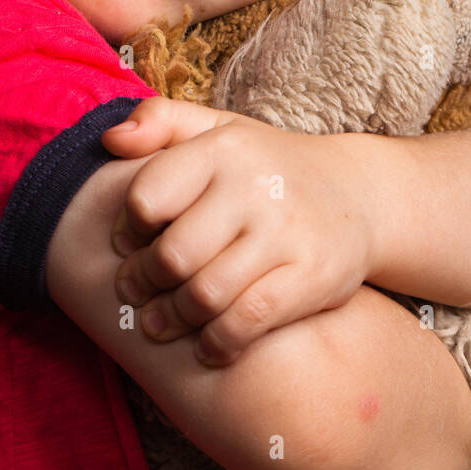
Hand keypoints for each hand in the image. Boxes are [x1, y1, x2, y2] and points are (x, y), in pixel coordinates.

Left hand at [101, 98, 377, 366]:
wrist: (359, 195)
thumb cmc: (268, 166)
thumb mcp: (219, 130)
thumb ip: (161, 122)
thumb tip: (111, 140)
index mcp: (224, 149)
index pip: (148, 197)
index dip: (128, 229)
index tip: (129, 244)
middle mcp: (255, 186)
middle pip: (172, 256)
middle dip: (144, 282)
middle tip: (136, 293)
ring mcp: (287, 232)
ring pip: (205, 295)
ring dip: (173, 319)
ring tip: (161, 324)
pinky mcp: (312, 275)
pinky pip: (247, 321)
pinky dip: (218, 343)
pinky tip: (208, 347)